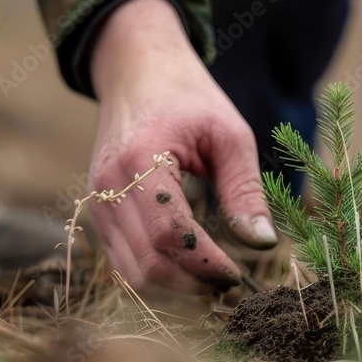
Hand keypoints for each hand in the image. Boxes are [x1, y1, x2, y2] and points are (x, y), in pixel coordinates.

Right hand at [89, 0, 276, 292]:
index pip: (169, 236)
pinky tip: (190, 268)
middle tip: (229, 283)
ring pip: (131, 273)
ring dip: (174, 289)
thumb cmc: (188, 98)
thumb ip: (245, 190)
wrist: (136, 72)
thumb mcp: (230, 135)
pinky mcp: (98, 212)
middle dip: (191, 285)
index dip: (206, 265)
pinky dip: (157, 275)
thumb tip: (264, 243)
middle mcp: (107, 186)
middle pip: (146, 265)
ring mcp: (96, 202)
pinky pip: (124, 261)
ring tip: (212, 279)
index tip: (238, 273)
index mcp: (140, 160)